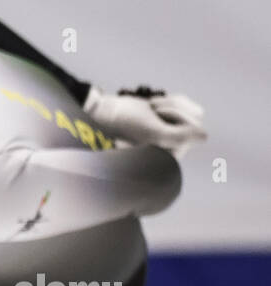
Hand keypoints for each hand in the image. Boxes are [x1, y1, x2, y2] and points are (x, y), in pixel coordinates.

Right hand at [83, 85, 206, 156]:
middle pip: (196, 120)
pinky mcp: (173, 122)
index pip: (194, 131)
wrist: (109, 112)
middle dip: (173, 109)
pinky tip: (155, 106)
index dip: (175, 119)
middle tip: (152, 112)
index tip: (153, 121)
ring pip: (194, 112)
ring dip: (172, 104)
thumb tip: (205, 136)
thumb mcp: (154, 133)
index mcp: (172, 157)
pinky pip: (189, 106)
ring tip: (151, 109)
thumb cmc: (128, 125)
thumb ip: (181, 137)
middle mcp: (176, 149)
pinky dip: (173, 100)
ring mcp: (175, 135)